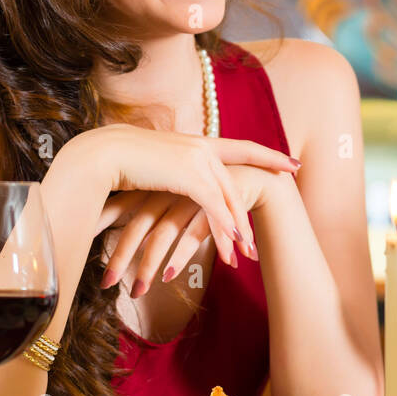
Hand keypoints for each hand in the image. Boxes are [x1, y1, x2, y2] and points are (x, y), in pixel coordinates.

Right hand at [61, 124, 298, 271]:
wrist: (103, 154)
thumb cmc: (125, 162)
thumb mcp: (160, 164)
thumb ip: (179, 170)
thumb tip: (185, 182)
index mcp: (200, 142)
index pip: (244, 147)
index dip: (270, 155)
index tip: (294, 164)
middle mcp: (204, 147)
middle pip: (239, 182)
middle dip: (251, 213)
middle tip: (265, 233)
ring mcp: (198, 159)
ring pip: (228, 199)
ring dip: (237, 230)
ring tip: (246, 254)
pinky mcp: (188, 176)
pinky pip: (213, 206)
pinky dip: (224, 226)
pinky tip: (232, 243)